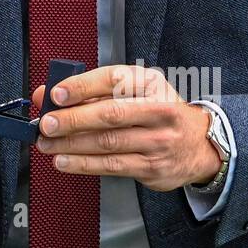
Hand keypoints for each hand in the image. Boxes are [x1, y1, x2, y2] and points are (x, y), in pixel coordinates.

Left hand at [31, 64, 222, 191]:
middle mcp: (158, 110)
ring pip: (107, 144)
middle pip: (110, 115)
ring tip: (47, 144)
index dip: (82, 86)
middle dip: (72, 119)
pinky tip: (64, 161)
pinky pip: (112, 166)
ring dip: (71, 145)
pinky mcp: (152, 167)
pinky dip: (84, 164)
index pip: (113, 80)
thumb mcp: (135, 91)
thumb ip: (92, 92)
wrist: (201, 145)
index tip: (56, 94)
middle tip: (46, 123)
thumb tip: (47, 96)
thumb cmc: (159, 112)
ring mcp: (158, 141)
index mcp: (150, 84)